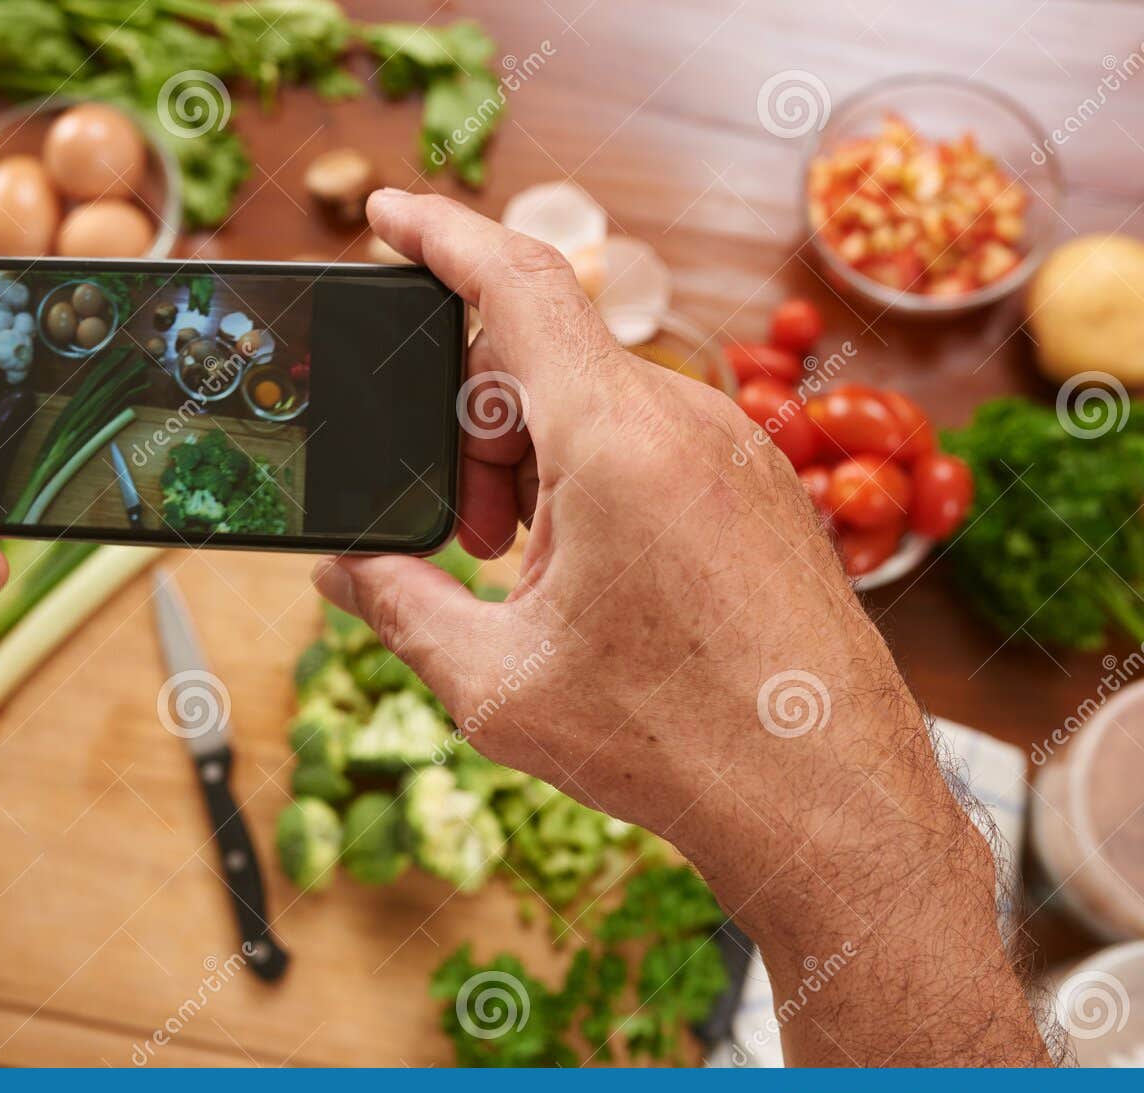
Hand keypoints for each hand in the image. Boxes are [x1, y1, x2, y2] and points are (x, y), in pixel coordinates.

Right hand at [315, 190, 1047, 1064]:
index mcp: (614, 440)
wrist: (828, 798)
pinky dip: (586, 473)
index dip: (438, 232)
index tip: (387, 213)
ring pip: (593, 396)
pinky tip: (581, 571)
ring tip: (518, 567)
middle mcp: (685, 419)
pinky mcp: (758, 482)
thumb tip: (344, 573)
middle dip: (468, 420)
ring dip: (527, 457)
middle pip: (538, 353)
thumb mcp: (498, 683)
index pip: (513, 280)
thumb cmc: (675, 742)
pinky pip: (648, 434)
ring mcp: (735, 446)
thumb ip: (399, 608)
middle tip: (458, 532)